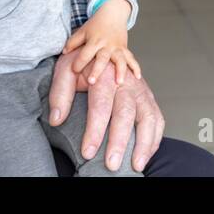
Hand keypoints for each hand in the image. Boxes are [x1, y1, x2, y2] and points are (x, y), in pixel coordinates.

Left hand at [48, 46, 163, 173]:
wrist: (102, 47)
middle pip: (126, 113)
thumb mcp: (65, 71)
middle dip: (119, 141)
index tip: (87, 152)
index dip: (94, 130)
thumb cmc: (82, 65)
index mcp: (104, 75)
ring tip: (136, 166)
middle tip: (111, 164)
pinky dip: (155, 138)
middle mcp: (126, 82)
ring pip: (148, 117)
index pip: (100, 105)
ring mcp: (140, 90)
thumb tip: (56, 119)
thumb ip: (60, 94)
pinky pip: (157, 119)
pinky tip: (146, 155)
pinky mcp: (148, 98)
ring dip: (144, 143)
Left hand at [62, 0, 140, 84]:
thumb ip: (72, 42)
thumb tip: (63, 53)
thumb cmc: (96, 25)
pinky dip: (136, 68)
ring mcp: (117, 48)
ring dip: (120, 71)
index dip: (79, 62)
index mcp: (94, 41)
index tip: (73, 70)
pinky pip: (132, 59)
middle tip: (92, 82)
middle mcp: (106, 45)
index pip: (85, 53)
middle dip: (97, 70)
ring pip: (120, 60)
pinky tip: (137, 77)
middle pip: (102, 58)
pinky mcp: (125, 49)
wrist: (113, 14)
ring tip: (119, 83)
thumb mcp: (82, 31)